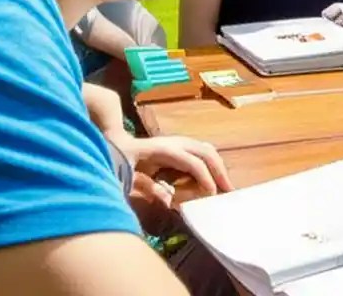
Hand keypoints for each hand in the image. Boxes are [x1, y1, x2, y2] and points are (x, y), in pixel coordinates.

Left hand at [113, 134, 232, 200]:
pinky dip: (211, 164)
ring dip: (218, 167)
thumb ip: (147, 188)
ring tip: (225, 186)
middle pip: (206, 152)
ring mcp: (178, 142)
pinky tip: (213, 178)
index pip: (192, 162)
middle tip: (228, 191)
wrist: (113, 143)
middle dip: (219, 171)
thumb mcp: (126, 176)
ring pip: (207, 150)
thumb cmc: (118, 160)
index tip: (211, 195)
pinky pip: (201, 152)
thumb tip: (169, 201)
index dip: (204, 178)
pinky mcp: (179, 147)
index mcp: (163, 149)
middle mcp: (174, 142)